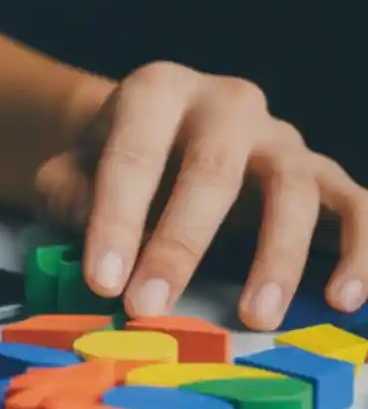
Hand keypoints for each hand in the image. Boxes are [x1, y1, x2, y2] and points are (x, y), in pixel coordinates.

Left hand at [35, 61, 366, 329]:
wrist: (162, 134)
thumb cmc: (114, 160)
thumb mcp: (73, 168)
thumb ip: (69, 197)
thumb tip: (94, 250)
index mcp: (158, 91)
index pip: (133, 156)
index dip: (115, 221)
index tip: (103, 283)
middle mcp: (227, 103)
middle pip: (213, 172)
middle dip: (179, 246)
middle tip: (151, 307)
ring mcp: (280, 137)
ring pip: (292, 190)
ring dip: (275, 259)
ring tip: (254, 317)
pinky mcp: (323, 172)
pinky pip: (356, 206)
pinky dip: (358, 251)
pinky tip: (342, 299)